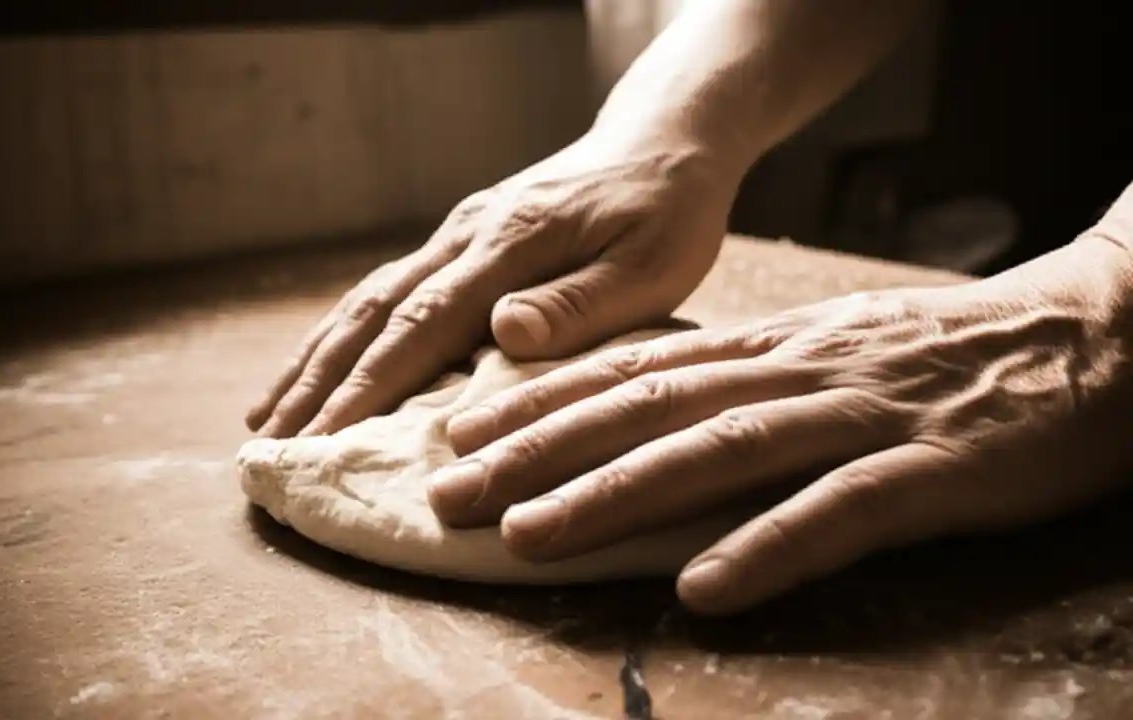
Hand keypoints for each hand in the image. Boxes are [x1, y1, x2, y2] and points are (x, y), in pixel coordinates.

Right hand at [246, 126, 746, 438]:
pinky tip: (321, 364)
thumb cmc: (667, 211)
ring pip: (367, 299)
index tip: (325, 441)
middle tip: (268, 446)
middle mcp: (466, 235)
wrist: (662, 139)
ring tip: (265, 414)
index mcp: (509, 245)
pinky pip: (387, 290)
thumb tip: (501, 330)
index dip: (370, 386)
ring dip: (314, 359)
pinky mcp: (461, 238)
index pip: (423, 324)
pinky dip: (344, 333)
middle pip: (374, 313)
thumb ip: (578, 303)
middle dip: (319, 382)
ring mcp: (457, 233)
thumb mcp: (651, 264)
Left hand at [428, 235, 1132, 614]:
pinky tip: (704, 589)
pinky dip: (768, 547)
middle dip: (538, 454)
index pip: (634, 370)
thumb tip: (650, 417)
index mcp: (772, 349)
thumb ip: (745, 384)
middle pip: (647, 411)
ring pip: (719, 453)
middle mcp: (798, 374)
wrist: (1090, 335)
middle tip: (448, 495)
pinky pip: (842, 513)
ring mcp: (863, 419)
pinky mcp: (933, 472)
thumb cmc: (945, 358)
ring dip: (615, 497)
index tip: (459, 431)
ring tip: (529, 535)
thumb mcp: (828, 355)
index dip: (540, 402)